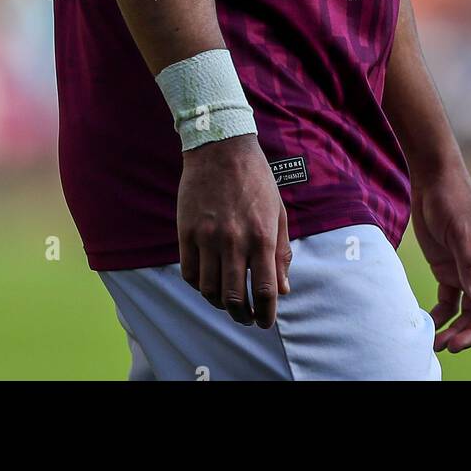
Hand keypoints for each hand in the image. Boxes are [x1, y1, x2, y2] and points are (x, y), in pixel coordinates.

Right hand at [177, 134, 291, 328]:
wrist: (221, 148)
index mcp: (262, 236)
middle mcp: (234, 240)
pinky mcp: (187, 232)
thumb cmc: (255, 179)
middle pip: (233, 298)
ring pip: (208, 290)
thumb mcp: (277, 211)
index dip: (266, 314)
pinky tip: (207, 282)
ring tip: (226, 303)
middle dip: (242, 316)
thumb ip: (281, 252)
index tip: (265, 323)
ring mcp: (207, 237)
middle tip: (246, 318)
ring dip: (219, 304)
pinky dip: (198, 285)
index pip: (265, 291)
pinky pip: (189, 273)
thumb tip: (283, 289)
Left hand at [412, 165, 470, 355]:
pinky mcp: (449, 271)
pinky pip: (450, 302)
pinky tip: (432, 327)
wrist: (432, 181)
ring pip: (470, 311)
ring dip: (458, 329)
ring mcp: (469, 272)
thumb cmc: (453, 199)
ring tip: (439, 344)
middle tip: (453, 346)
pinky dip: (443, 317)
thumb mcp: (461, 231)